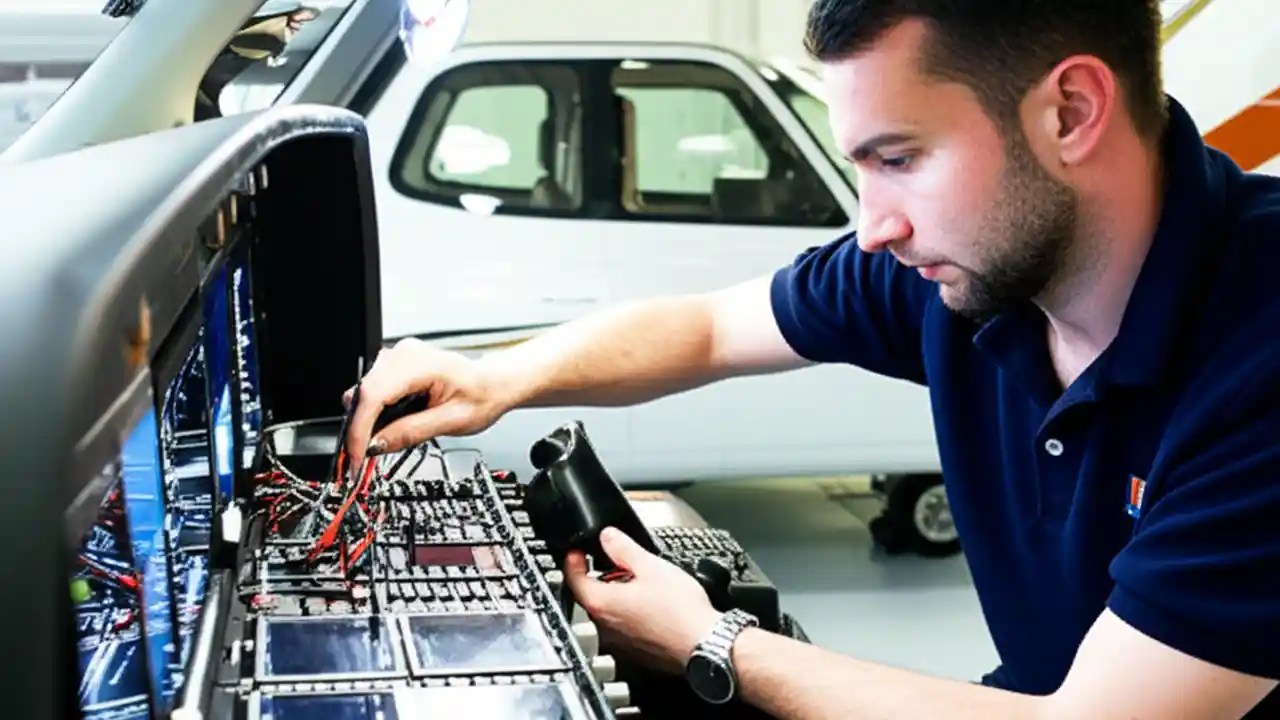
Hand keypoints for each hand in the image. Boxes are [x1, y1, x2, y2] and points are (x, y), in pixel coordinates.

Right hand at [343, 338, 512, 469]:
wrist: (493, 383)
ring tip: (391, 439)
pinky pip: (373, 392)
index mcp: (420, 363)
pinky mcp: (394, 368)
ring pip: (363, 394)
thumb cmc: (482, 396)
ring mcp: (396, 358)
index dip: (359, 429)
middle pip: (363, 394)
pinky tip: (393, 425)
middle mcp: (403, 355)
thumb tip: (376, 445)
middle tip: (367, 458)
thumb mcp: (453, 422)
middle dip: (361, 429)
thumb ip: (411, 432)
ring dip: (369, 422)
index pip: (373, 395)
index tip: (357, 456)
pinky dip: (376, 414)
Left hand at [565, 527, 721, 674]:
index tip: (578, 553)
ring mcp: (619, 644)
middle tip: (615, 564)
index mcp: (602, 603)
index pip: (573, 579)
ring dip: (617, 597)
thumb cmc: (680, 610)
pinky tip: (652, 607)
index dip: (573, 561)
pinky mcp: (636, 653)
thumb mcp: (650, 566)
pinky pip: (624, 630)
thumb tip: (607, 537)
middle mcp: (604, 627)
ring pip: (608, 614)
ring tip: (640, 584)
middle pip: (590, 596)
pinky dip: (631, 615)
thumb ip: (623, 549)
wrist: (705, 643)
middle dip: (599, 578)